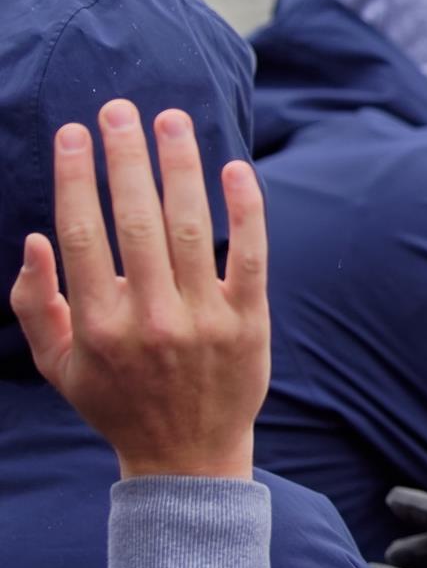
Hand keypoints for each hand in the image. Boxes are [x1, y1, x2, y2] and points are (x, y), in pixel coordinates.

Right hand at [10, 100, 267, 479]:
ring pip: (192, 228)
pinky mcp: (249, 323)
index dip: (75, 177)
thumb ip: (34, 304)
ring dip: (180, 167)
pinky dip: (246, 210)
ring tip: (171, 121)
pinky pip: (251, 255)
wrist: (187, 457)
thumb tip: (34, 239)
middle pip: (135, 220)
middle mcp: (149, 318)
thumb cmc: (116, 402)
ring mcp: (203, 320)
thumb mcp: (57, 365)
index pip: (81, 233)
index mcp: (96, 324)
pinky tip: (235, 168)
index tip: (72, 133)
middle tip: (119, 110)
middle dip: (125, 157)